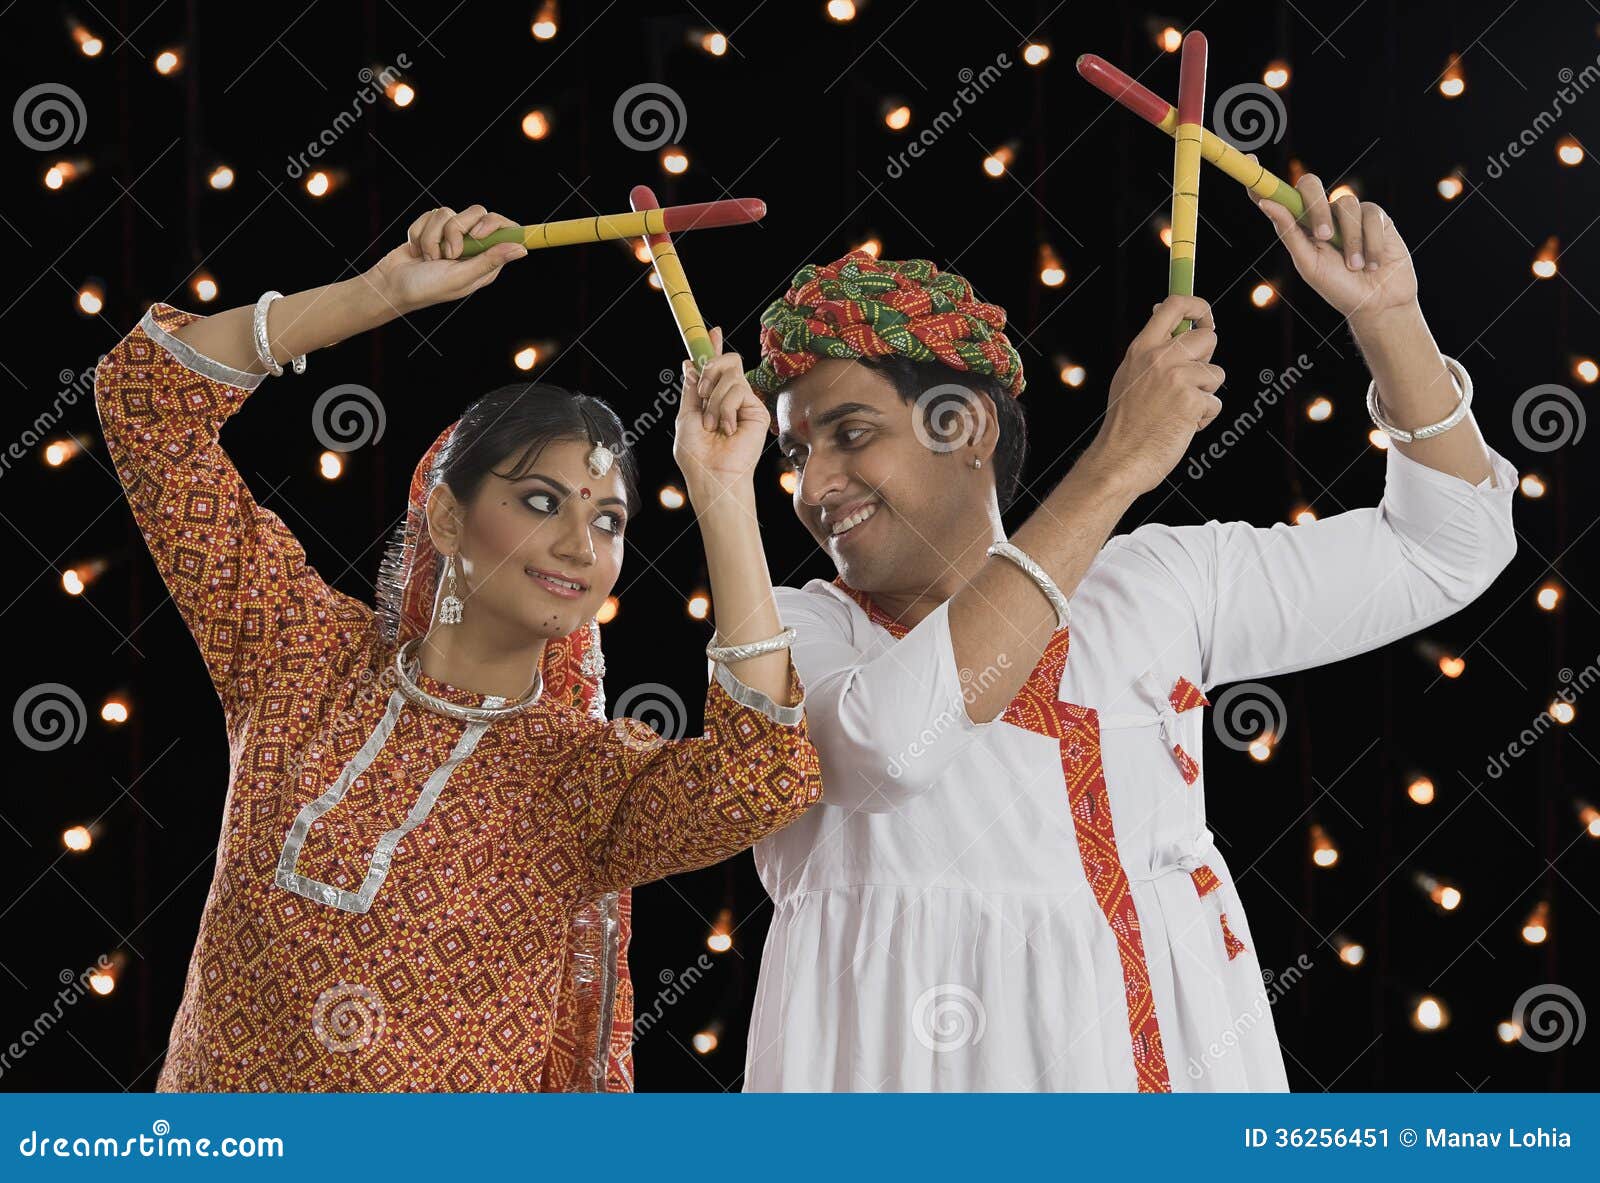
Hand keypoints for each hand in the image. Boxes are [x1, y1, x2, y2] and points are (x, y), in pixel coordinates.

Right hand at [368, 204, 527, 313]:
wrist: (390, 285)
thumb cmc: (426, 287)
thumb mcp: (460, 277)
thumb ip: (490, 260)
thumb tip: (522, 249)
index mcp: (486, 261)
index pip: (505, 229)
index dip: (495, 224)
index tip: (477, 232)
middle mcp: (472, 246)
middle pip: (477, 213)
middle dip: (456, 229)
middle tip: (449, 253)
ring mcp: (452, 236)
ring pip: (449, 212)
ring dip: (433, 236)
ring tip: (428, 257)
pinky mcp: (433, 229)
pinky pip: (430, 214)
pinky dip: (420, 232)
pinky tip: (417, 250)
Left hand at [673, 327, 770, 497]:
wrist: (712, 474)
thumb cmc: (696, 453)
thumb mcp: (686, 415)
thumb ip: (691, 388)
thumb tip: (689, 363)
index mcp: (712, 398)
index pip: (714, 368)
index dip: (712, 348)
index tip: (713, 331)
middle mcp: (730, 398)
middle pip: (725, 361)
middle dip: (709, 370)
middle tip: (702, 394)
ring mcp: (745, 402)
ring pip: (730, 373)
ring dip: (714, 400)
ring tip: (713, 425)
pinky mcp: (757, 409)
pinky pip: (737, 389)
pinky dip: (725, 407)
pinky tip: (727, 428)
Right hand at [1087, 295, 1224, 495]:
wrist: (1119, 460)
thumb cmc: (1125, 424)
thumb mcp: (1129, 377)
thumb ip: (1150, 351)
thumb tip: (1164, 313)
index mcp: (1141, 349)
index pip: (1174, 305)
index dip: (1198, 306)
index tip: (1206, 319)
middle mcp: (1159, 358)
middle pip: (1206, 338)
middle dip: (1206, 360)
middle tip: (1192, 382)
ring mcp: (1177, 378)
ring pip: (1216, 374)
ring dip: (1205, 394)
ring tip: (1179, 411)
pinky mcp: (1192, 401)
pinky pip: (1215, 402)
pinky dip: (1203, 418)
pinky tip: (1181, 427)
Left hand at [1250, 162, 1418, 329]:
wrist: (1378, 303)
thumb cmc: (1338, 288)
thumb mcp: (1309, 264)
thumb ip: (1289, 233)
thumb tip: (1265, 203)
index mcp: (1298, 227)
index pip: (1278, 197)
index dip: (1262, 179)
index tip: (1249, 161)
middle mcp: (1321, 215)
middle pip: (1309, 185)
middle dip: (1315, 207)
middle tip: (1321, 236)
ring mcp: (1348, 215)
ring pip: (1344, 204)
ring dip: (1349, 240)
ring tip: (1356, 267)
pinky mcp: (1375, 217)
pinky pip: (1370, 214)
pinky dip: (1371, 242)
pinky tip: (1373, 264)